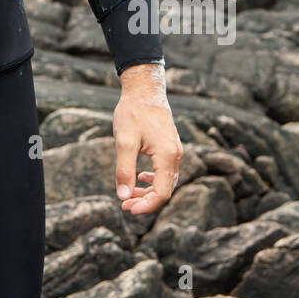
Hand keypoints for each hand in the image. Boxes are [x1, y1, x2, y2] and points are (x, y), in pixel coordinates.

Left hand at [112, 63, 182, 214]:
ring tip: (129, 195)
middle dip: (146, 201)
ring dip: (149, 191)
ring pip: (166, 180)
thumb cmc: (133, 112)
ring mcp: (174, 150)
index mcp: (167, 156)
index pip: (162, 193)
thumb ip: (124, 170)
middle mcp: (175, 155)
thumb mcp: (124, 141)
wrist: (144, 89)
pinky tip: (141, 178)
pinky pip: (165, 170)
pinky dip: (153, 179)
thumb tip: (123, 196)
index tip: (127, 208)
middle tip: (125, 206)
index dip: (146, 205)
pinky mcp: (169, 145)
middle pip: (165, 189)